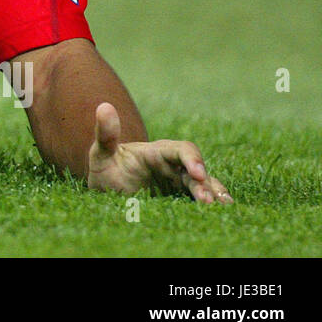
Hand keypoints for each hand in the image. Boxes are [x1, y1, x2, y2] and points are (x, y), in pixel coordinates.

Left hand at [86, 102, 232, 203]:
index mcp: (157, 152)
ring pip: (204, 185)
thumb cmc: (105, 170)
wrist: (106, 192)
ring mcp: (179, 184)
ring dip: (213, 195)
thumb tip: (104, 107)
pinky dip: (213, 205)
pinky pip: (200, 200)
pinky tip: (220, 215)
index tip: (197, 173)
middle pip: (197, 171)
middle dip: (204, 184)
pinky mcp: (181, 199)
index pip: (181, 150)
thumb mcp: (100, 154)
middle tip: (206, 202)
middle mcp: (173, 166)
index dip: (192, 159)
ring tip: (221, 208)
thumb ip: (105, 134)